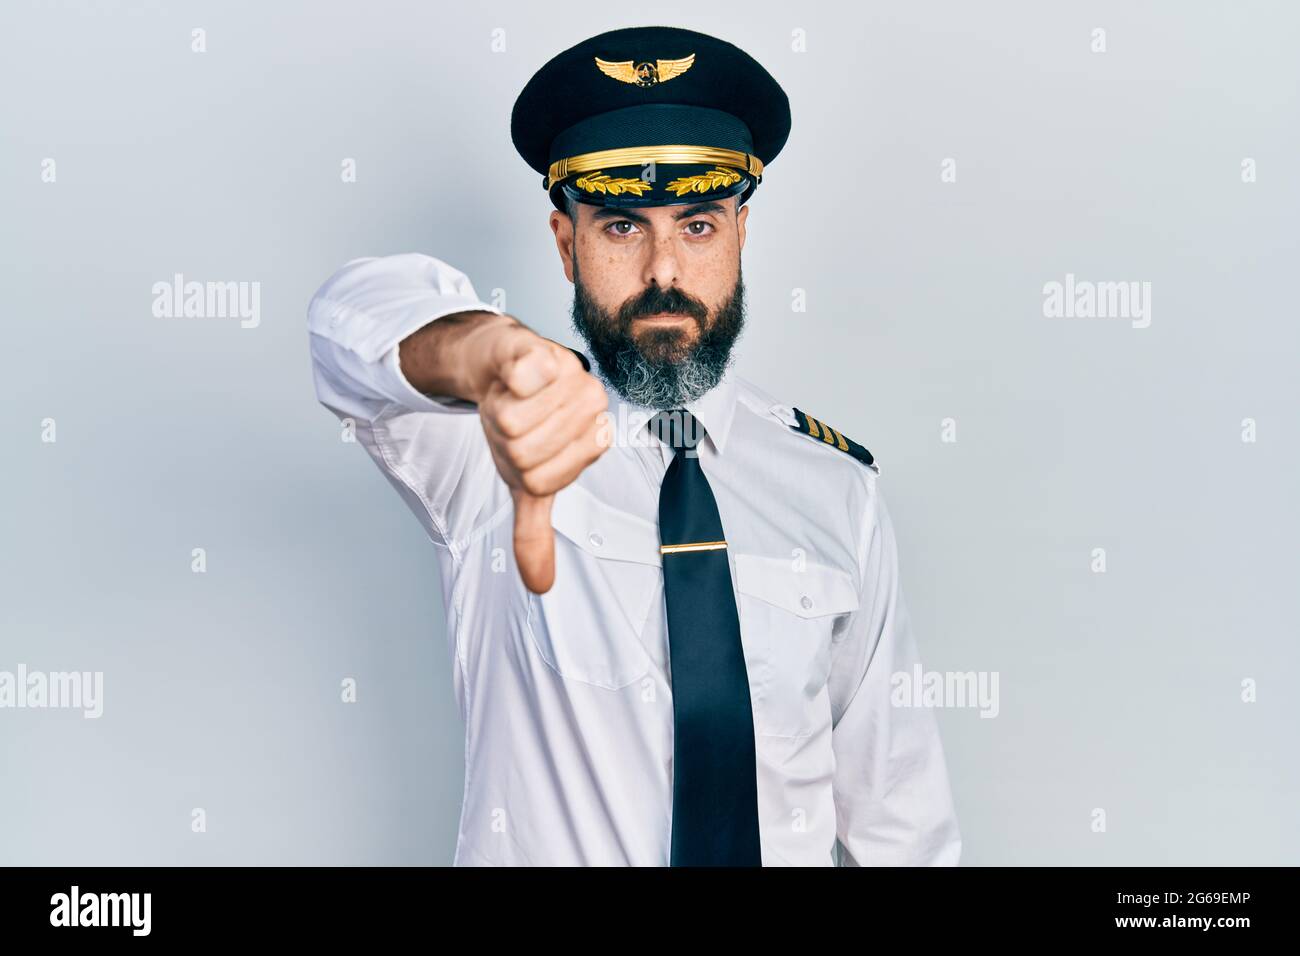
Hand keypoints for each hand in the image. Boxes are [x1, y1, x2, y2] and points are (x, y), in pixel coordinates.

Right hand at [470, 324, 610, 593]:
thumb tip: (539, 587)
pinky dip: (512, 379)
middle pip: (525, 451)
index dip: (526, 468)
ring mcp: (567, 374)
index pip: (544, 481)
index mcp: (592, 436)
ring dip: (502, 413)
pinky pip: (524, 373)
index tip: (531, 447)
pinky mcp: (539, 348)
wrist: (498, 364)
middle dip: (510, 442)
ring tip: (515, 397)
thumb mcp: (527, 484)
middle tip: (520, 419)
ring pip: (515, 419)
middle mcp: (588, 403)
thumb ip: (534, 532)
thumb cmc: (520, 420)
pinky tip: (516, 376)